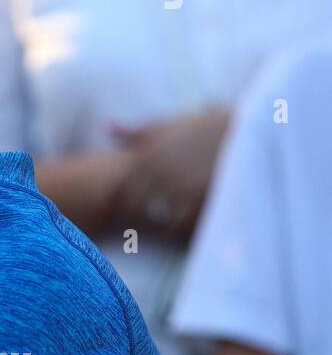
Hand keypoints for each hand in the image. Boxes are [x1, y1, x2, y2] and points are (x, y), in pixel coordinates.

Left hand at [110, 107, 229, 241]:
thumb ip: (136, 132)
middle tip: (141, 228)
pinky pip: (179, 224)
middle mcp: (159, 170)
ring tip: (166, 229)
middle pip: (135, 205)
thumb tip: (106, 127)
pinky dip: (179, 229)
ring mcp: (179, 185)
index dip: (122, 202)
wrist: (246, 130)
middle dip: (137, 216)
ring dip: (159, 224)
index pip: (121, 187)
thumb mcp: (167, 125)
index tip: (127, 210)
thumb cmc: (203, 127)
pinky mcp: (200, 198)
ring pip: (156, 217)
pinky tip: (185, 229)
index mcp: (147, 154)